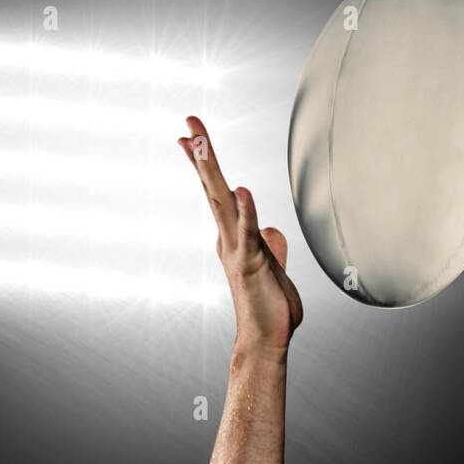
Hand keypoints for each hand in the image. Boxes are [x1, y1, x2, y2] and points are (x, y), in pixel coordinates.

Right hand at [178, 115, 302, 354]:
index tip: (189, 139)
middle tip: (189, 122)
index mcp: (234, 238)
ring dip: (212, 172)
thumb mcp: (275, 269)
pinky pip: (249, 233)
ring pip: (223, 203)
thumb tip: (273, 230)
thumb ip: (272, 246)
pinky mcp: (250, 264)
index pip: (218, 194)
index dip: (205, 166)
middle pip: (214, 188)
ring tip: (200, 141)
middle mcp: (229, 240)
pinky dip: (246, 211)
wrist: (265, 341)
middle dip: (202, 154)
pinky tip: (242, 189)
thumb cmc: (271, 309)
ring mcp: (237, 250)